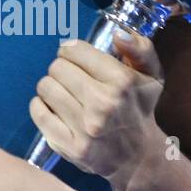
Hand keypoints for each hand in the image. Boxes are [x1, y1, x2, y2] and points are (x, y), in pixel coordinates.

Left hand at [28, 30, 164, 187]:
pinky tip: (55, 109)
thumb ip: (140, 48)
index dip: (71, 51)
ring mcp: (85, 127)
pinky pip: (39, 113)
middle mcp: (103, 104)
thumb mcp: (152, 75)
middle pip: (56, 67)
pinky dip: (41, 107)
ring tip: (64, 94)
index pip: (73, 50)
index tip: (76, 60)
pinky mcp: (70, 146)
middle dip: (62, 69)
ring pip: (45, 88)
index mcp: (121, 81)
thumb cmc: (139, 109)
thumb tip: (118, 33)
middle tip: (71, 79)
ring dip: (51, 88)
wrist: (138, 157)